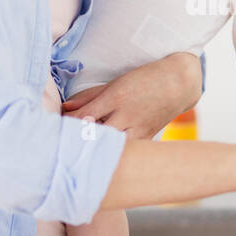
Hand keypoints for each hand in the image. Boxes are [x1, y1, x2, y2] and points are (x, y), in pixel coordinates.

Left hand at [61, 52, 201, 139]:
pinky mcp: (147, 138)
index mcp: (116, 97)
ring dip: (96, 149)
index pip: (84, 117)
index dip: (68, 125)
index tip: (56, 129)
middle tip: (63, 144)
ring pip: (111, 147)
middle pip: (96, 135)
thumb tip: (66, 107)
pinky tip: (102, 156)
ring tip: (81, 153)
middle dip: (79, 141)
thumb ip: (89, 96)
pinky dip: (113, 153)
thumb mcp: (115, 82)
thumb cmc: (145, 79)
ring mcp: (138, 129)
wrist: (178, 83)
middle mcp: (126, 115)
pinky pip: (127, 151)